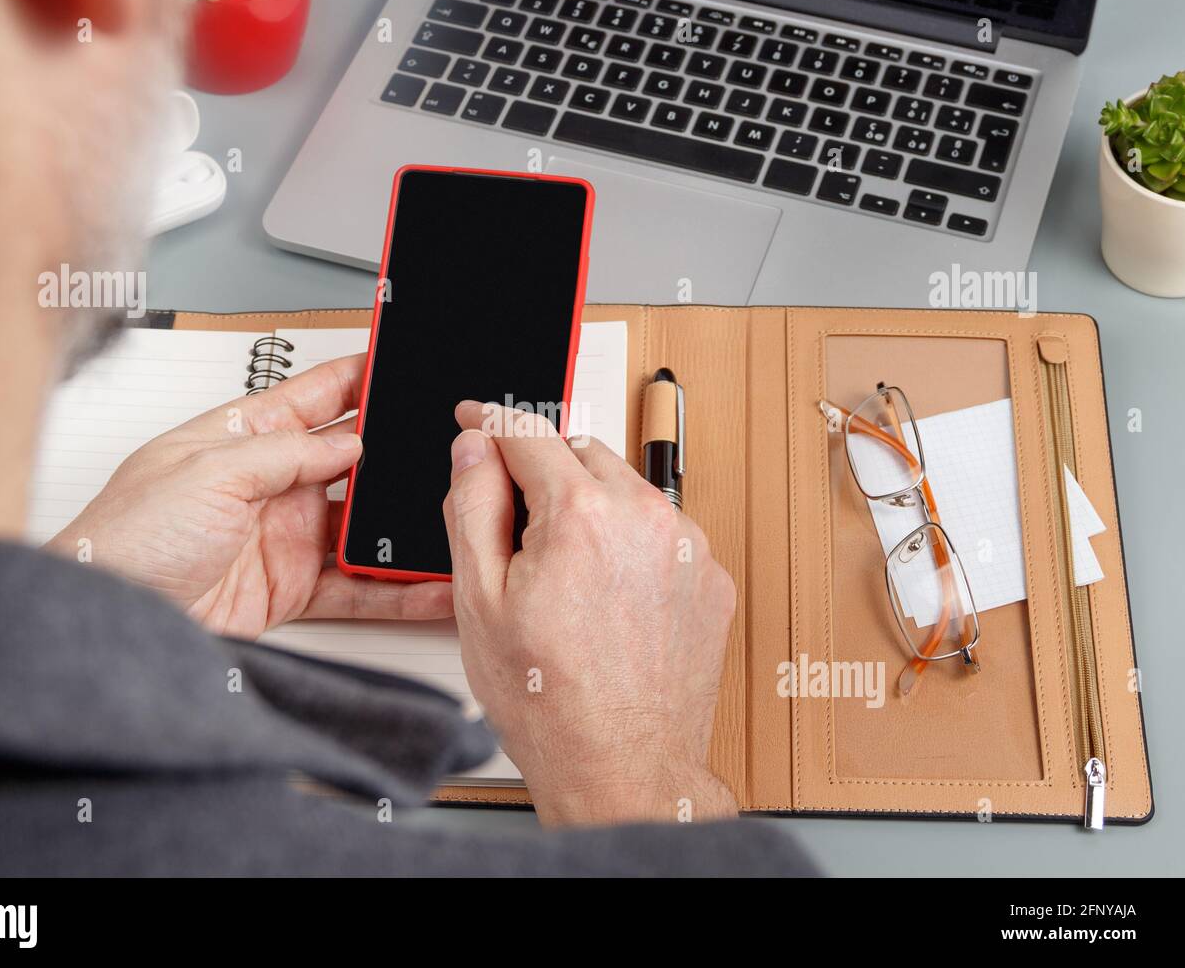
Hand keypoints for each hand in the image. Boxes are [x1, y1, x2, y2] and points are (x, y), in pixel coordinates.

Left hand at [47, 354, 451, 635]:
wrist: (110, 618)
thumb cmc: (127, 537)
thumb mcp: (210, 471)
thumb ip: (286, 453)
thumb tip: (348, 442)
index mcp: (242, 437)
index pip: (312, 396)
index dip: (356, 378)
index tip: (398, 364)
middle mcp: (268, 484)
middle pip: (349, 460)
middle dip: (394, 454)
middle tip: (441, 448)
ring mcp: (283, 536)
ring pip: (362, 525)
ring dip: (401, 525)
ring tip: (446, 519)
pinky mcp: (291, 588)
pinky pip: (356, 586)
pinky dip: (394, 590)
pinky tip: (424, 584)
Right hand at [442, 401, 737, 825]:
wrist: (623, 766)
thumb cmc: (550, 700)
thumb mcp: (480, 600)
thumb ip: (473, 506)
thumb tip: (475, 450)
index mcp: (583, 515)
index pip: (528, 432)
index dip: (490, 420)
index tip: (475, 419)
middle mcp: (646, 518)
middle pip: (581, 452)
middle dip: (542, 470)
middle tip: (512, 523)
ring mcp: (687, 548)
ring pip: (625, 489)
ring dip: (589, 505)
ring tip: (561, 575)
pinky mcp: (711, 577)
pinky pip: (660, 531)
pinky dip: (629, 541)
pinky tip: (604, 594)